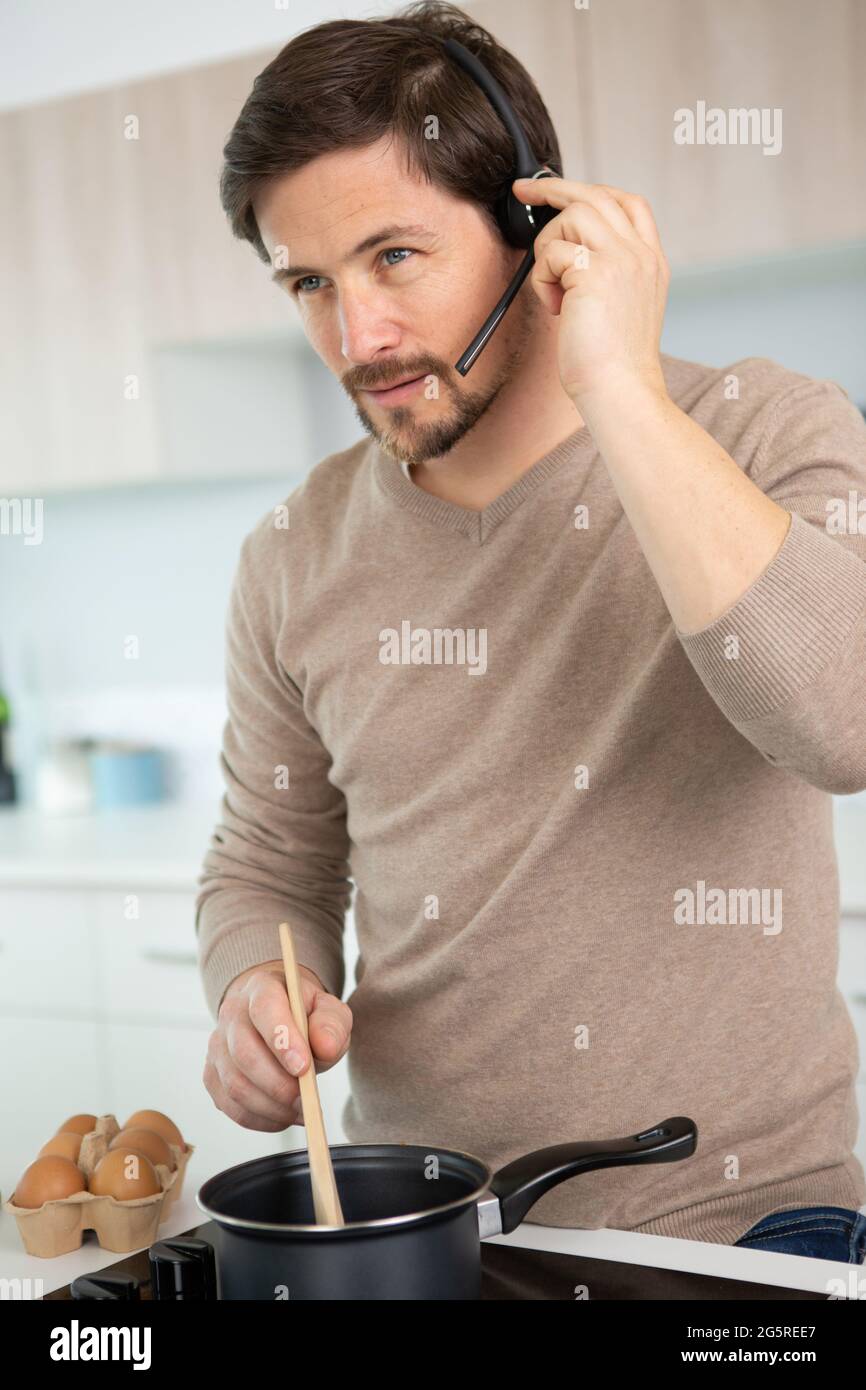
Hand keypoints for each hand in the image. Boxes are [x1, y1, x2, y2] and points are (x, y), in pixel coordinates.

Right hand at [203, 960, 352, 1131]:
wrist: (277, 1017)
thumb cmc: (305, 1015)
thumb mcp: (329, 1010)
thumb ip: (331, 1024)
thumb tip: (326, 1047)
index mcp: (262, 987)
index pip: (264, 1009)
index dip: (282, 1040)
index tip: (304, 1068)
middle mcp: (232, 1013)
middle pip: (244, 1054)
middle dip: (279, 1085)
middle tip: (308, 1100)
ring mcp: (217, 1044)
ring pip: (235, 1085)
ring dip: (271, 1107)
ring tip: (301, 1110)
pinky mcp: (212, 1074)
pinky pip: (229, 1105)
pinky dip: (259, 1119)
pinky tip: (282, 1116)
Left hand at [511, 175, 669, 405]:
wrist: (621, 392)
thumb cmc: (612, 365)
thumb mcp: (618, 308)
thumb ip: (605, 274)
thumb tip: (566, 252)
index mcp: (651, 262)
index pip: (629, 203)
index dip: (592, 190)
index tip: (560, 191)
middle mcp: (641, 254)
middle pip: (596, 195)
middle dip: (554, 187)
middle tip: (523, 190)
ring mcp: (621, 259)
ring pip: (572, 214)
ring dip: (548, 245)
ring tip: (552, 287)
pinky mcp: (594, 272)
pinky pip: (552, 251)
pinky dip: (542, 277)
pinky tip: (555, 307)